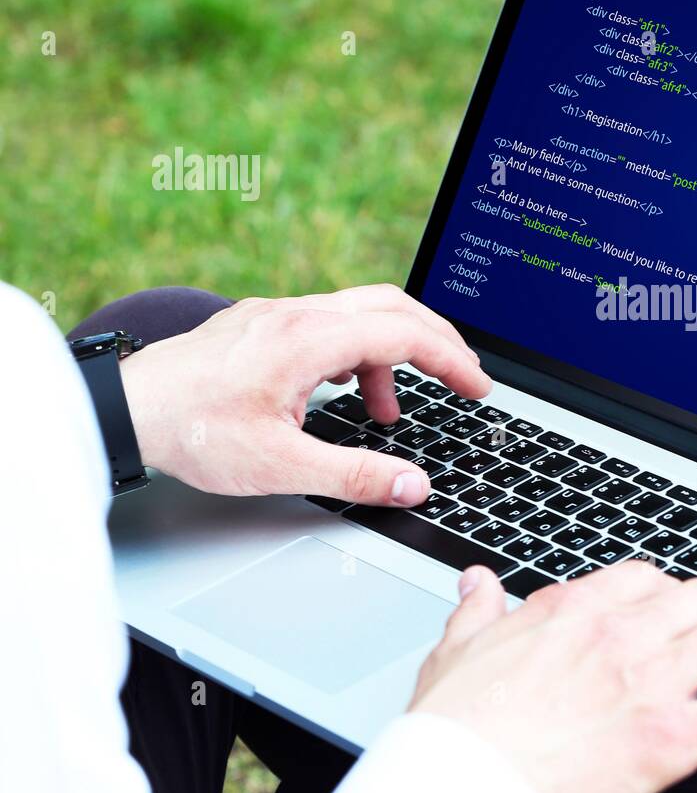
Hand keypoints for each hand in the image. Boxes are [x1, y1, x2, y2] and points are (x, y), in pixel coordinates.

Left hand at [119, 284, 489, 505]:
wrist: (120, 409)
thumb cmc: (191, 431)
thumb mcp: (279, 465)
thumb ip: (355, 475)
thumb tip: (412, 486)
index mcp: (307, 337)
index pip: (403, 334)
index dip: (452, 360)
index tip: (478, 386)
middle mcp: (295, 313)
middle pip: (392, 306)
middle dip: (436, 342)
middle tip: (463, 377)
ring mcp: (275, 313)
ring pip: (359, 314)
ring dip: (390, 356)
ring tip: (391, 413)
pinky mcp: (260, 324)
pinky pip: (327, 323)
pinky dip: (355, 355)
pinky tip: (342, 396)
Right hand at [409, 561, 696, 792]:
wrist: (458, 781)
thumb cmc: (454, 725)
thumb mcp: (458, 650)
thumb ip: (478, 612)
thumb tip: (477, 584)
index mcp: (574, 611)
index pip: (645, 581)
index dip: (679, 589)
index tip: (693, 598)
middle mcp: (621, 633)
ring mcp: (651, 681)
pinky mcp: (671, 737)